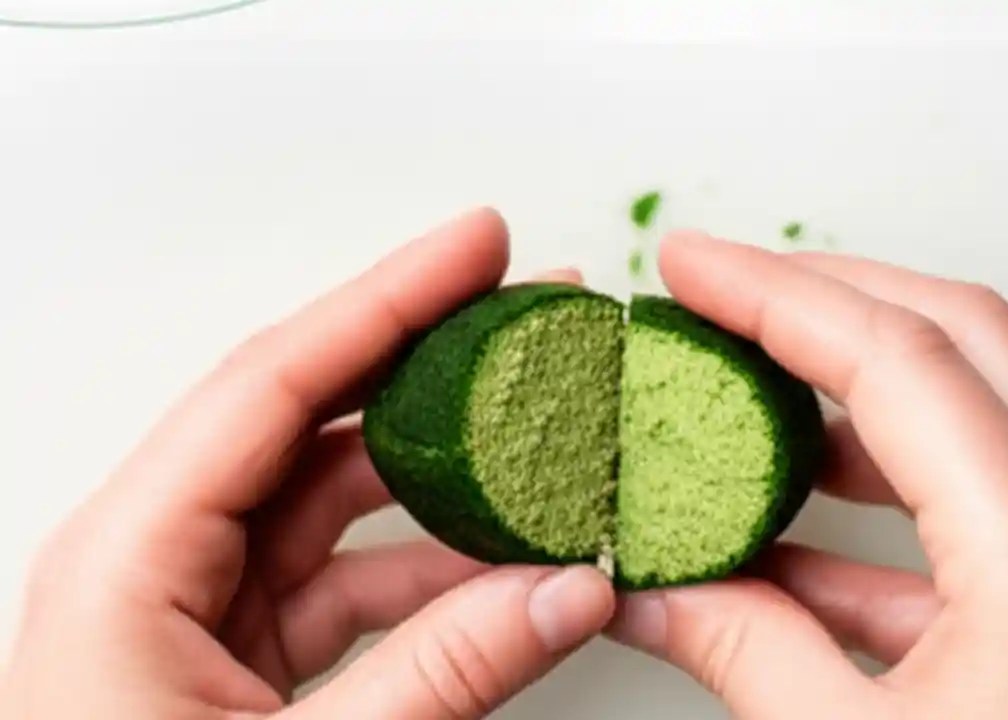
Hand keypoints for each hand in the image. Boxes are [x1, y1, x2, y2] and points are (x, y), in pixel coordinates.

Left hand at [0, 208, 613, 718]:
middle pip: (310, 418)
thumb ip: (443, 671)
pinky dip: (434, 565)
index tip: (474, 247)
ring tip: (542, 439)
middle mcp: (157, 560)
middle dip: (428, 362)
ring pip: (340, 499)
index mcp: (129, 558)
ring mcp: (200, 606)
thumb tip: (569, 589)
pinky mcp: (238, 654)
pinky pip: (350, 577)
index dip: (386, 301)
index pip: (274, 383)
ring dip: (446, 472)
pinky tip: (511, 561)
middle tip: (524, 316)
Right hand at [609, 233, 1007, 718]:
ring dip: (849, 384)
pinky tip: (785, 517)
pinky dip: (874, 489)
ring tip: (741, 386)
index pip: (896, 355)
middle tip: (720, 291)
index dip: (775, 292)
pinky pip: (972, 504)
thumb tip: (652, 591)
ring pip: (973, 405)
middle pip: (958, 335)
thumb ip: (741, 653)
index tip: (690, 266)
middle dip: (825, 293)